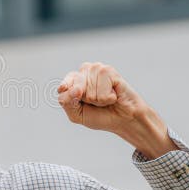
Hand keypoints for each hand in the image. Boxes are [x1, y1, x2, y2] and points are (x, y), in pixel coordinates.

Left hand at [57, 62, 175, 157]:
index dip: (70, 94)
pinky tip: (114, 95)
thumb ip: (67, 102)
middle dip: (86, 101)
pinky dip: (107, 97)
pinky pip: (101, 88)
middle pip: (75, 88)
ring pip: (88, 89)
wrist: (123, 120)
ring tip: (106, 99)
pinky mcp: (109, 71)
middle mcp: (85, 71)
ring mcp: (97, 69)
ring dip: (98, 100)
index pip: (64, 85)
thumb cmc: (100, 116)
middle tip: (98, 102)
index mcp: (74, 80)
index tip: (78, 100)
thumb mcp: (76, 114)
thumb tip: (76, 89)